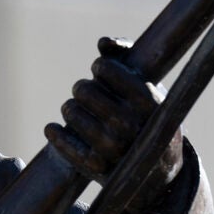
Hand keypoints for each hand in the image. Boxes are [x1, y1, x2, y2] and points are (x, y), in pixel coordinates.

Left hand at [45, 36, 181, 189]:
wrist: (158, 172)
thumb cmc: (149, 118)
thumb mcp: (148, 87)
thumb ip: (127, 57)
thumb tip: (103, 42)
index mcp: (147, 101)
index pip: (104, 68)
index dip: (100, 69)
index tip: (102, 75)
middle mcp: (130, 124)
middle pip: (83, 89)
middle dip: (83, 89)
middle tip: (89, 95)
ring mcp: (113, 148)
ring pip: (70, 111)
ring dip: (71, 109)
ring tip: (80, 113)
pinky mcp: (96, 167)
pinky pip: (63, 142)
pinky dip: (55, 133)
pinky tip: (54, 129)